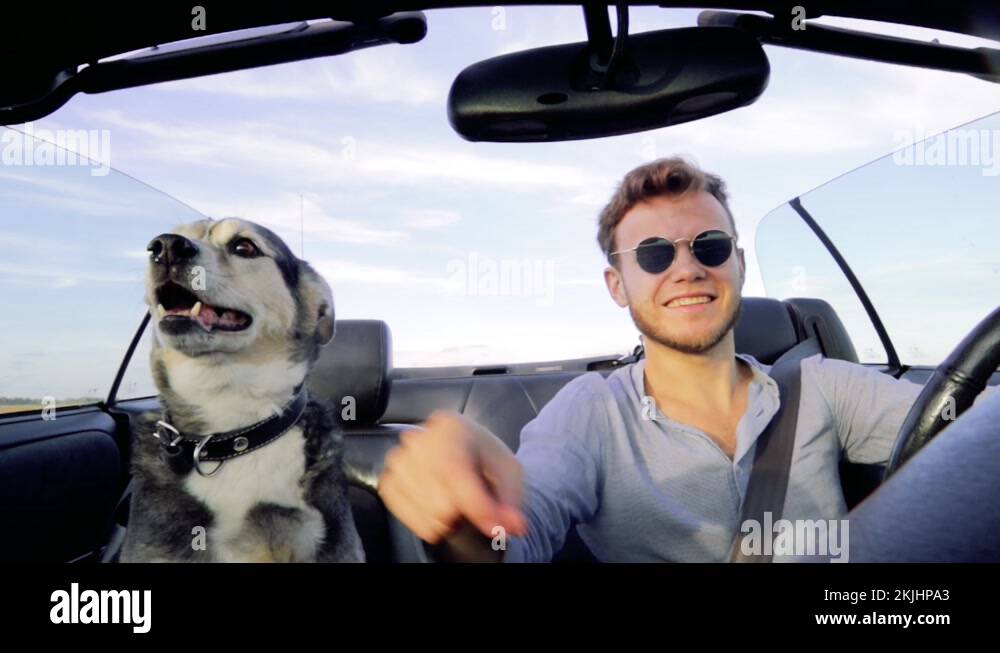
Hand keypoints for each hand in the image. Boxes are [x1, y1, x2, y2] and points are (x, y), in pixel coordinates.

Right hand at [378, 410, 527, 543]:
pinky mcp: (388, 476)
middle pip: (434, 491)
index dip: (475, 504)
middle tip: (471, 509)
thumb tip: (512, 525)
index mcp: (452, 426)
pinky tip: (434, 516)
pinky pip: (397, 505)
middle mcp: (420, 436)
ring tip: (454, 509)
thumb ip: (510, 501)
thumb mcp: (510, 477)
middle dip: (459, 512)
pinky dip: (417, 519)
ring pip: (417, 501)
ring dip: (439, 518)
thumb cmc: (488, 463)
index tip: (493, 526)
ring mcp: (400, 456)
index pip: (456, 469)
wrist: (471, 458)